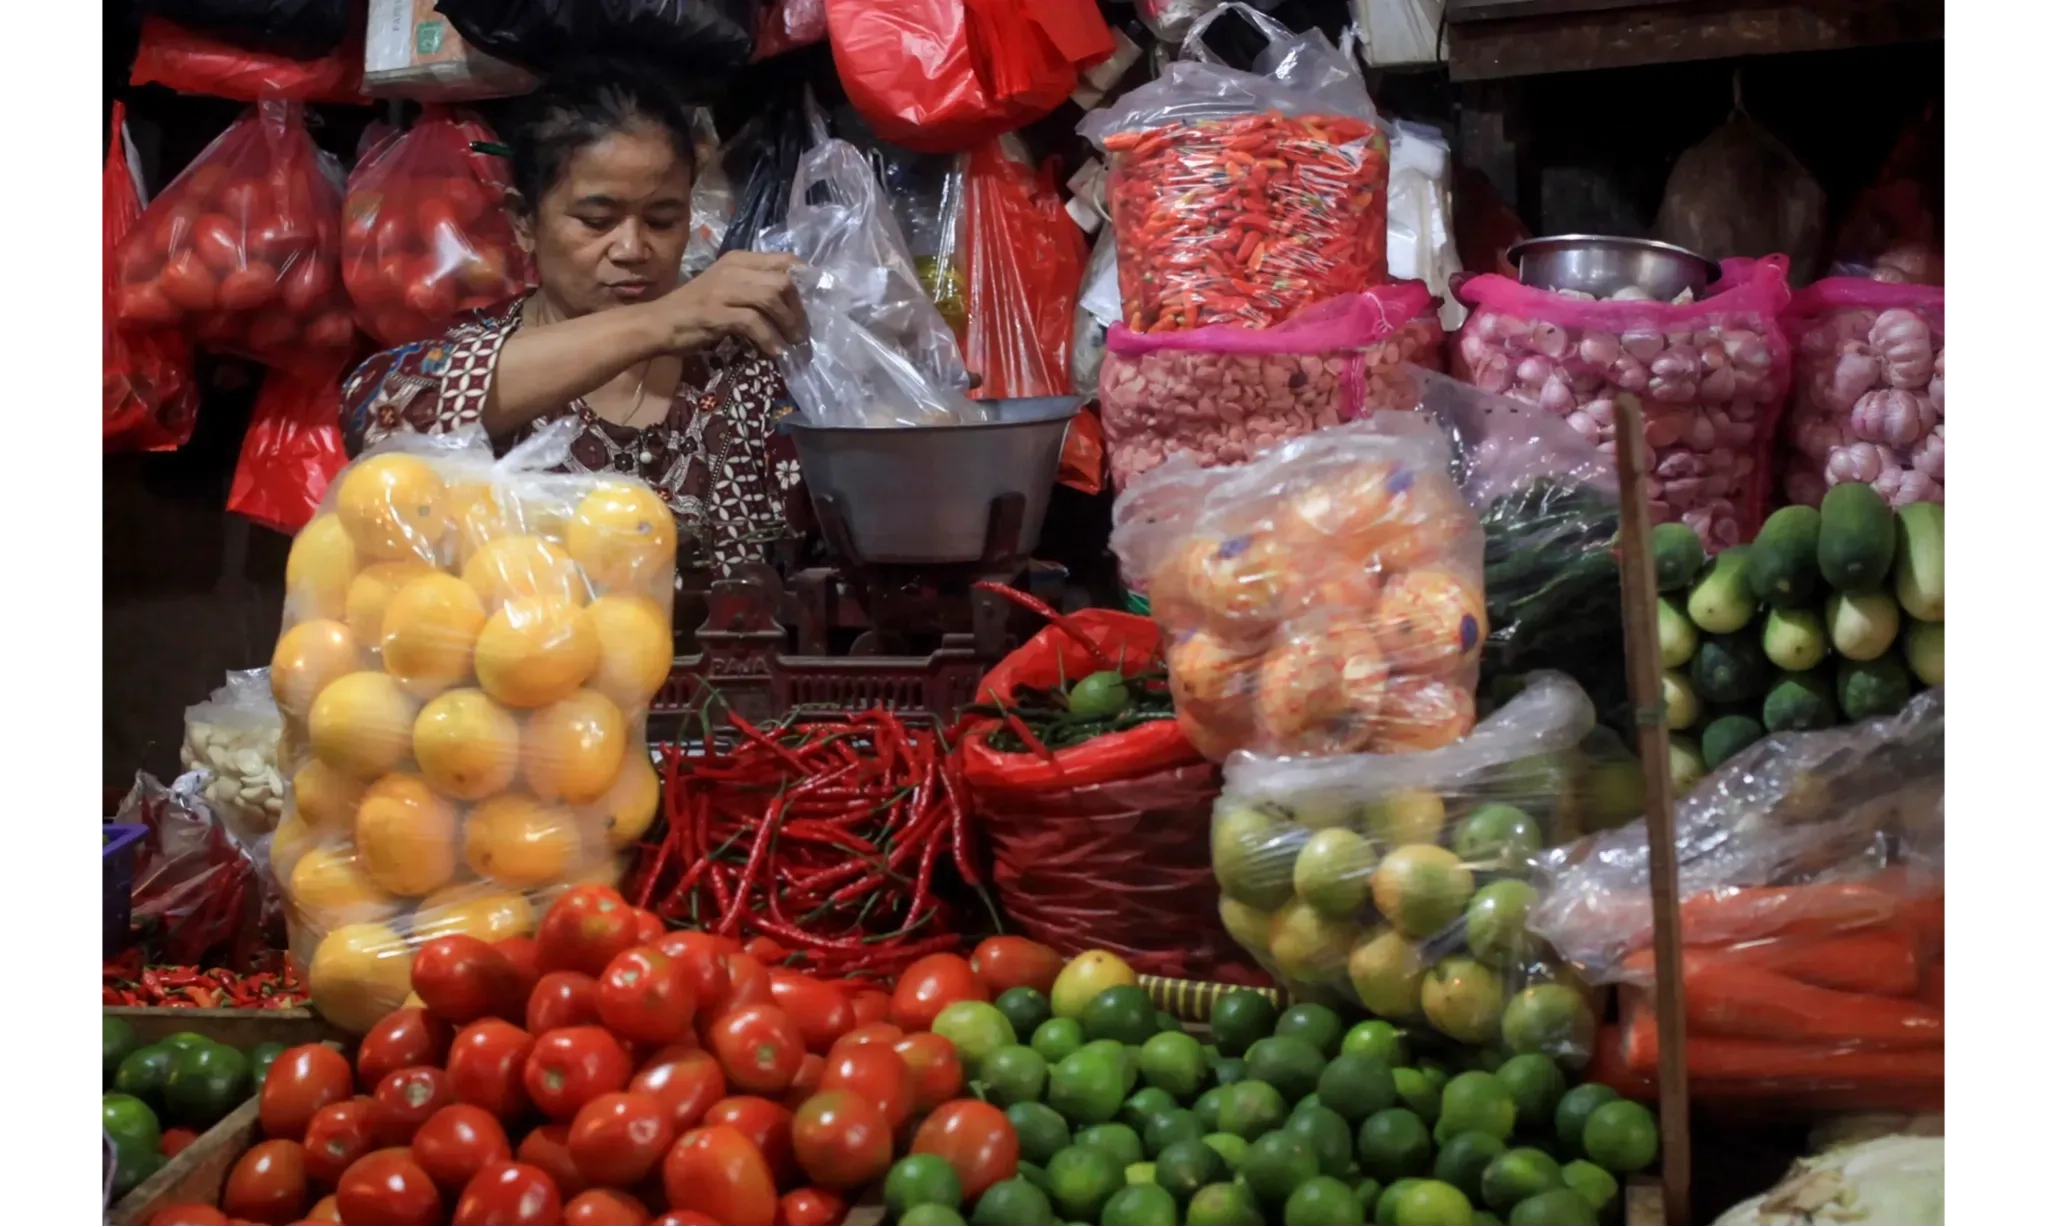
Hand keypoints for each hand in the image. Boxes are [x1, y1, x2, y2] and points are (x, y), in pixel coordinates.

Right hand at [655, 252, 807, 356]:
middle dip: (798, 309)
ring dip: (788, 324)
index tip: (812, 305)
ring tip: (793, 343)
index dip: (804, 281)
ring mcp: (723, 289)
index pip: (785, 260)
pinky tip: (774, 352)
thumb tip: (793, 306)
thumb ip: (755, 290)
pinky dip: (769, 339)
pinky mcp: (716, 312)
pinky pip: (753, 323)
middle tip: (801, 332)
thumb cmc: (694, 310)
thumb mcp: (728, 290)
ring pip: (771, 298)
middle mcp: (733, 268)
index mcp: (738, 259)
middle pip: (783, 281)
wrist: (657, 323)